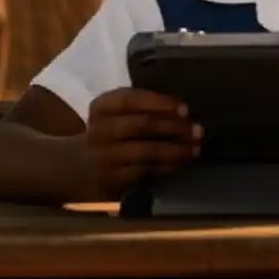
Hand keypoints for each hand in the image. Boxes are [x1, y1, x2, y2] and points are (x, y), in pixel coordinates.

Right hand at [85, 87, 200, 197]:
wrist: (80, 166)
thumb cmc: (109, 132)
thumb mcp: (114, 113)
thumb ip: (141, 107)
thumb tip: (182, 111)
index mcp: (101, 107)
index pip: (130, 99)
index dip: (160, 103)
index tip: (185, 109)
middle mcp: (99, 130)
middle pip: (142, 125)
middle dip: (174, 127)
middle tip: (198, 130)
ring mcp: (105, 157)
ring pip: (147, 151)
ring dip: (176, 150)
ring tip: (196, 148)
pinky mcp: (112, 180)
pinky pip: (145, 171)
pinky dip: (167, 166)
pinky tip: (181, 163)